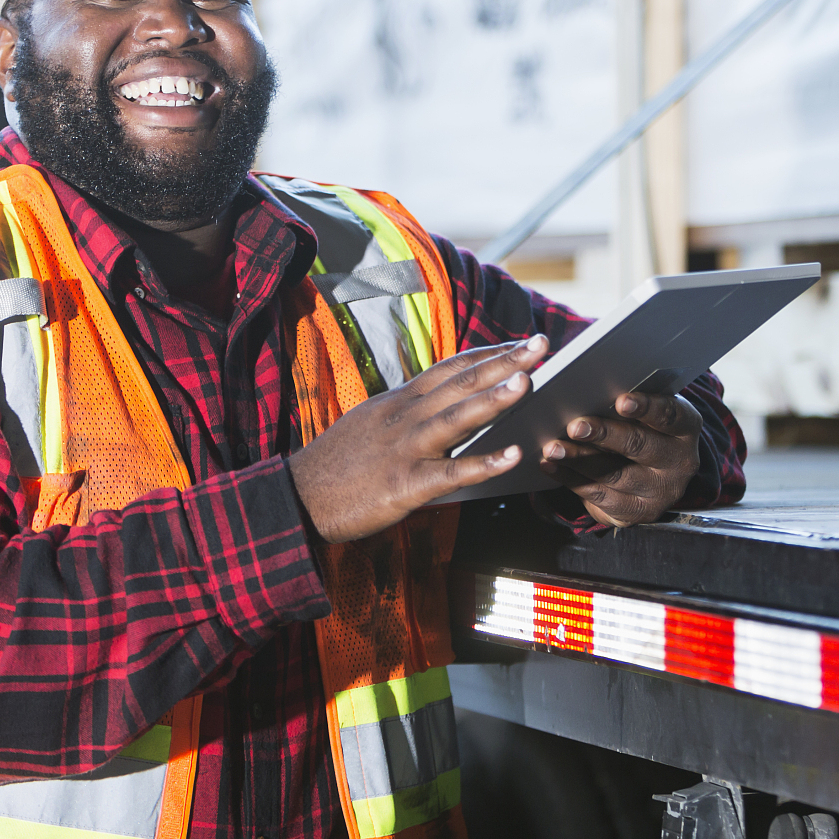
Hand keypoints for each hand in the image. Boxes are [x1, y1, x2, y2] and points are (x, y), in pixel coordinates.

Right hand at [289, 336, 548, 542]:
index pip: (451, 368)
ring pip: (457, 417)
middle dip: (504, 361)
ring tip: (528, 381)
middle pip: (461, 382)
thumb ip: (408, 412)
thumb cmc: (336, 464)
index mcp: (399, 401)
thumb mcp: (371, 422)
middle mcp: (405, 417)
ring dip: (494, 397)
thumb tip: (444, 403)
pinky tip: (513, 457)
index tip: (521, 341)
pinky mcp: (403, 484)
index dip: (489, 353)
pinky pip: (451, 472)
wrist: (296, 496)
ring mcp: (405, 448)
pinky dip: (484, 463)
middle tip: (542, 344)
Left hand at [540, 388, 701, 527]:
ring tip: (553, 448)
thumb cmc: (644, 426)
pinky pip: (600, 497)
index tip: (621, 401)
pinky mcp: (638, 512)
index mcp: (686, 427)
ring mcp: (661, 492)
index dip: (646, 408)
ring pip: (615, 475)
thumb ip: (628, 403)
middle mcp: (680, 462)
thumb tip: (585, 387)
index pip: (669, 415)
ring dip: (579, 460)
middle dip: (604, 435)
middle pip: (639, 446)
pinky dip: (571, 479)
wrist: (655, 471)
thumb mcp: (647, 411)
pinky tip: (551, 466)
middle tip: (575, 426)